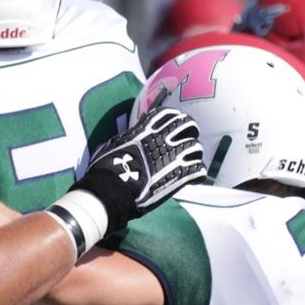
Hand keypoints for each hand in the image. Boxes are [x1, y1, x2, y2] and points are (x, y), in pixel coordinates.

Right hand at [44, 106, 204, 256]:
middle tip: (188, 139)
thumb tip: (127, 136)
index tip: (174, 123)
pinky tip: (195, 178)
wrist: (111, 190)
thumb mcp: (113, 145)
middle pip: (188, 125)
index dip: (174, 117)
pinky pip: (198, 170)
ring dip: (195, 154)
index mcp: (146, 130)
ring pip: (196, 147)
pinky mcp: (178, 176)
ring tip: (192, 161)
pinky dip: (198, 173)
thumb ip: (126, 138)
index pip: (167, 114)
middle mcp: (162, 140)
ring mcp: (172, 157)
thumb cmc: (106, 169)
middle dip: (190, 131)